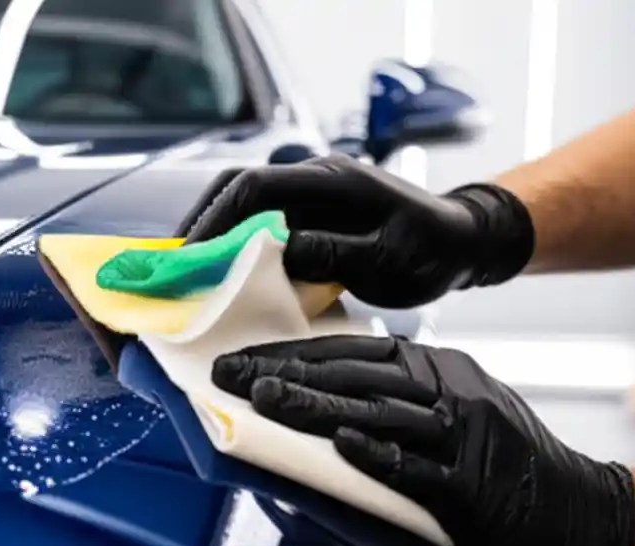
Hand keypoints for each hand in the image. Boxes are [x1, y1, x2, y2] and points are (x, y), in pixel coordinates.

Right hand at [179, 155, 535, 308]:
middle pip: (238, 189)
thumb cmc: (432, 250)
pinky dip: (236, 247)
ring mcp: (311, 196)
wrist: (462, 242)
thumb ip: (339, 252)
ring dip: (214, 236)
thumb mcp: (390, 258)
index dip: (216, 220)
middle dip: (201, 224)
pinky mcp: (312, 216)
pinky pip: (262, 224)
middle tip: (173, 266)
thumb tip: (288, 251)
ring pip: (246, 206)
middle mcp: (314, 180)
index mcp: (330, 180)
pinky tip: (222, 276)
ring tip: (187, 274)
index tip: (191, 258)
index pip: (255, 188)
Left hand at [212, 335, 634, 545]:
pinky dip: (380, 456)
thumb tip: (322, 391)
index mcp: (438, 370)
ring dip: (318, 406)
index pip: (352, 351)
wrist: (577, 508)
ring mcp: (461, 436)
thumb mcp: (454, 409)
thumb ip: (397, 397)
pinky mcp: (471, 486)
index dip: (292, 352)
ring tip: (265, 398)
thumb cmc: (503, 462)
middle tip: (228, 374)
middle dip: (286, 372)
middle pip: (356, 375)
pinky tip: (344, 447)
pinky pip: (419, 469)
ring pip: (379, 413)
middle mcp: (449, 391)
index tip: (241, 358)